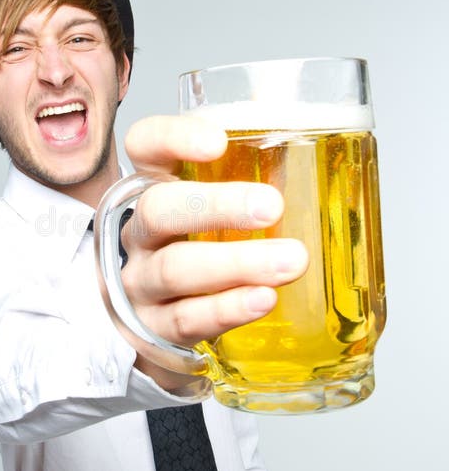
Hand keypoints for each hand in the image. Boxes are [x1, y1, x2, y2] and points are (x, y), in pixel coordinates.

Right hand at [121, 116, 307, 388]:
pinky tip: (261, 300)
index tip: (218, 142)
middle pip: (158, 210)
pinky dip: (226, 309)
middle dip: (216, 206)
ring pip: (174, 269)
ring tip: (290, 261)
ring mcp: (140, 283)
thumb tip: (332, 173)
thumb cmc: (205, 256)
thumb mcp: (221, 215)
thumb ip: (258, 189)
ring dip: (236, 263)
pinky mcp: (150, 331)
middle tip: (272, 206)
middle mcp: (139, 234)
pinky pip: (185, 319)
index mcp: (154, 189)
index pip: (144, 147)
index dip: (172, 139)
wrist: (166, 328)